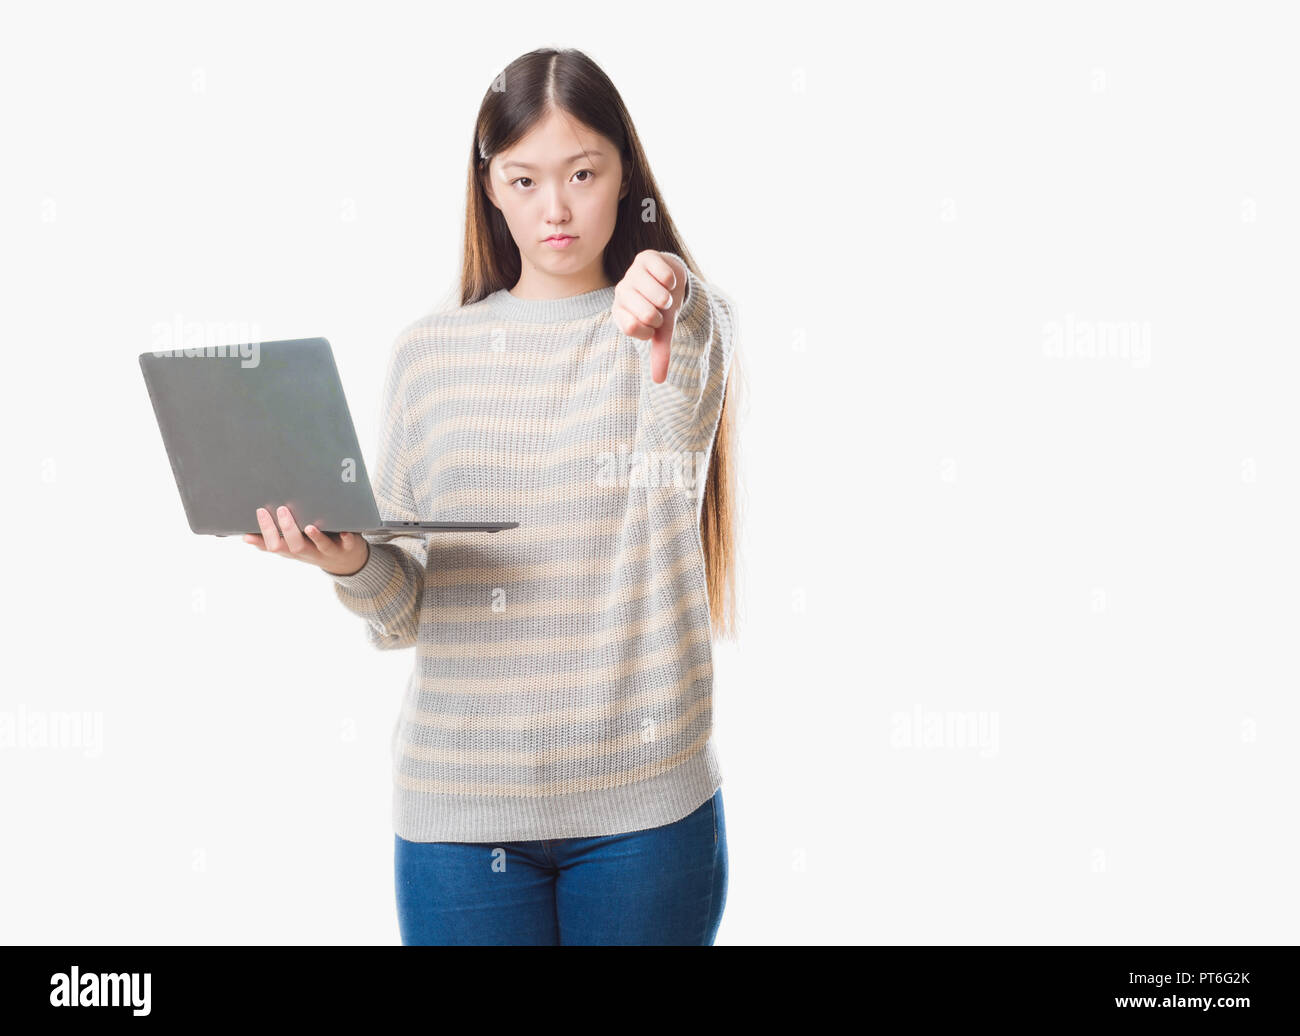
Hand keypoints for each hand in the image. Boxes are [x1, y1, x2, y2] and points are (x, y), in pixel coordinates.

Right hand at [243, 505, 369, 575]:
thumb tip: (245, 537)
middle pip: (295, 546)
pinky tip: (345, 531)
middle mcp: (309, 552)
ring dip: (316, 537)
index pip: (274, 545)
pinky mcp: (348, 547)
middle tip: (281, 509)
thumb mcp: (291, 548)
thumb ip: (271, 542)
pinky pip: (348, 545)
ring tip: (310, 526)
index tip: (260, 511)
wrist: (346, 562)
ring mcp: (329, 551)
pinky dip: (347, 538)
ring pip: (321, 547)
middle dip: (288, 529)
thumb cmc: (313, 548)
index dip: (266, 532)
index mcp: (293, 550)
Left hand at [612, 250, 686, 383]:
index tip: (653, 325)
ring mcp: (631, 274)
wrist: (670, 279)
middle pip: (645, 313)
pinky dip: (672, 282)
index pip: (631, 328)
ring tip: (665, 296)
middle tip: (660, 309)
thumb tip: (659, 380)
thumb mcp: (662, 332)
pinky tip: (668, 281)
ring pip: (656, 294)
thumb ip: (659, 354)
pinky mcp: (645, 258)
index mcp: (620, 313)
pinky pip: (663, 275)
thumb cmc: (662, 309)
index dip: (650, 329)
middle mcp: (621, 293)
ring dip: (668, 298)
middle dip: (661, 315)